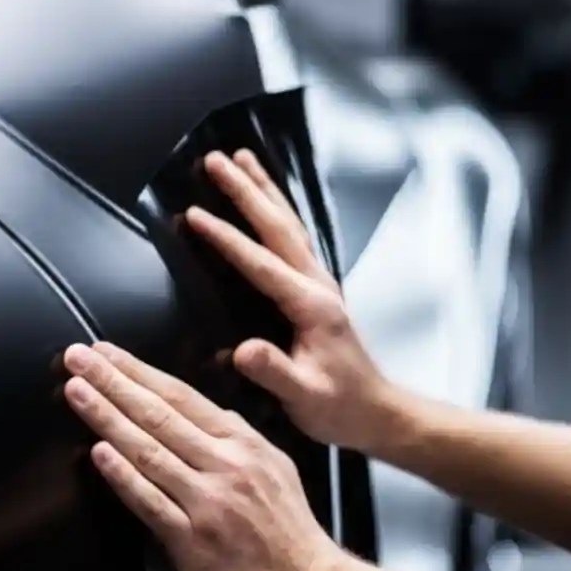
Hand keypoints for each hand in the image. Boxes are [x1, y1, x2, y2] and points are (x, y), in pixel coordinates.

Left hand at [61, 341, 345, 570]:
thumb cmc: (292, 536)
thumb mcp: (278, 468)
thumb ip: (241, 437)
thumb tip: (213, 413)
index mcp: (243, 444)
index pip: (181, 395)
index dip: (138, 370)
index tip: (106, 353)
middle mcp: (225, 466)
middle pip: (158, 413)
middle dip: (112, 381)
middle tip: (78, 358)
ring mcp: (207, 503)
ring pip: (148, 450)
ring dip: (106, 417)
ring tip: (77, 392)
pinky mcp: (192, 541)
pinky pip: (150, 501)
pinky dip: (122, 475)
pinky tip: (99, 453)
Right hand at [186, 150, 398, 453]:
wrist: (376, 413)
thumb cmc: (340, 408)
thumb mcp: (305, 397)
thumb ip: (275, 372)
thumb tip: (242, 351)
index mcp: (310, 306)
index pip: (260, 263)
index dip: (226, 238)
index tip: (194, 215)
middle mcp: (317, 285)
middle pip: (277, 226)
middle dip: (245, 190)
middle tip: (216, 159)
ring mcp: (319, 283)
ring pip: (287, 223)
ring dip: (263, 189)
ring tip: (240, 157)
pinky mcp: (316, 290)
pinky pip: (292, 237)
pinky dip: (276, 209)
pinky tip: (265, 200)